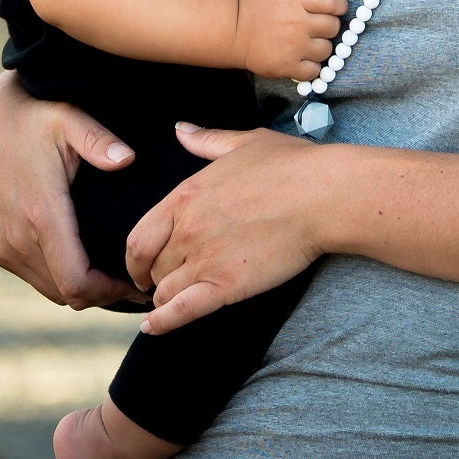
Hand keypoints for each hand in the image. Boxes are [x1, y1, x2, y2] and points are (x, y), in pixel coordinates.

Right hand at [0, 71, 142, 308]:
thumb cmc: (37, 118)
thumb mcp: (70, 119)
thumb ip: (99, 141)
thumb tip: (127, 159)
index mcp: (41, 214)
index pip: (76, 281)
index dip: (109, 292)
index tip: (137, 283)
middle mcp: (16, 238)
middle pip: (66, 294)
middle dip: (102, 295)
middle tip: (136, 282)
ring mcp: (2, 245)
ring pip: (49, 290)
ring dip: (81, 290)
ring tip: (115, 276)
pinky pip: (33, 278)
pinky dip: (59, 279)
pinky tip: (84, 265)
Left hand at [128, 123, 325, 332]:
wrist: (323, 195)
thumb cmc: (291, 165)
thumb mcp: (245, 142)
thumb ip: (207, 140)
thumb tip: (181, 131)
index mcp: (185, 196)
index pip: (139, 237)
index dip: (135, 258)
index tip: (141, 267)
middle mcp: (186, 229)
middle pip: (154, 267)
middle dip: (158, 277)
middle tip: (168, 284)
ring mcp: (203, 259)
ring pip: (165, 291)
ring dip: (167, 298)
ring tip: (175, 302)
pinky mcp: (225, 285)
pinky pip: (180, 311)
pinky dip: (163, 322)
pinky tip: (154, 328)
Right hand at [228, 0, 345, 79]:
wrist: (232, 32)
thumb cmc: (255, 4)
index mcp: (295, 1)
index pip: (333, 2)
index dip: (339, 4)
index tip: (335, 7)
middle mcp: (297, 24)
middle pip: (333, 27)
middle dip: (329, 25)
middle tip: (319, 24)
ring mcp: (293, 47)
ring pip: (326, 49)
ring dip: (322, 46)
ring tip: (310, 41)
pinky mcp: (287, 67)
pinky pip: (315, 70)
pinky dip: (313, 66)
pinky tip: (304, 57)